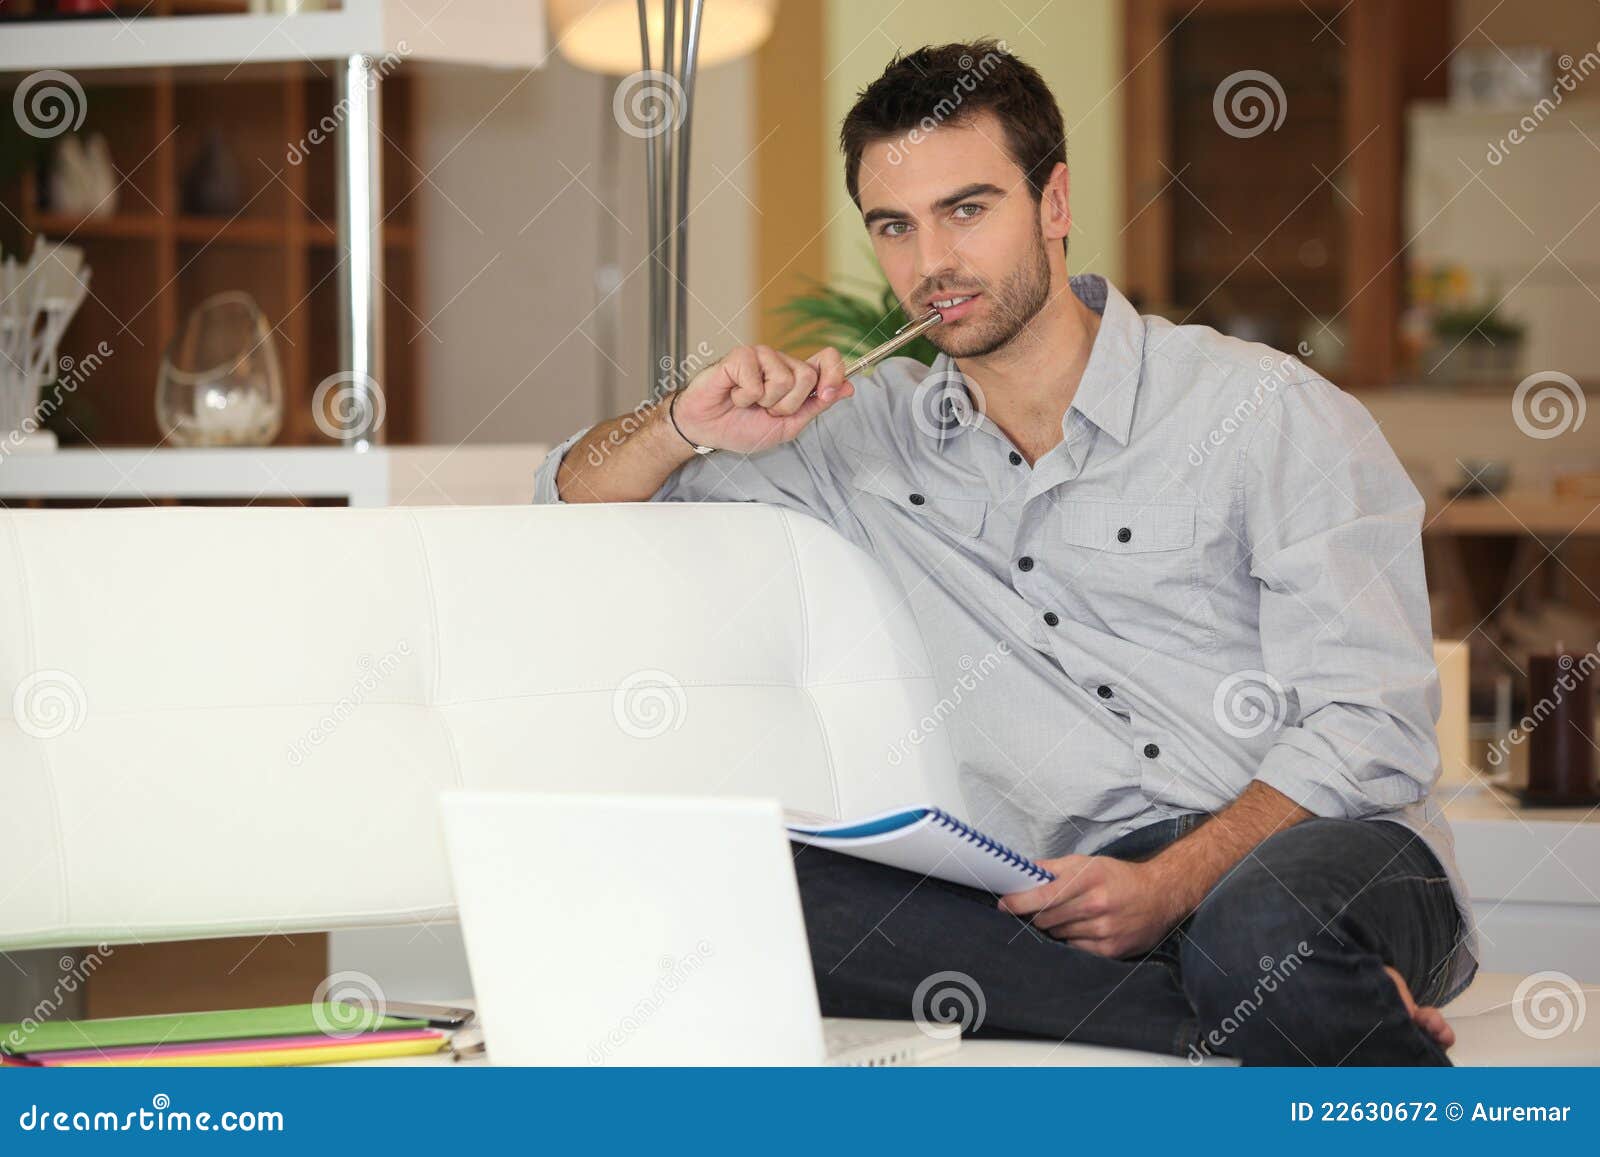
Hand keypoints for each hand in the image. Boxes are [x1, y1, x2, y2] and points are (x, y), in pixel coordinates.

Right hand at [670, 344, 850, 453]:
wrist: (708, 430)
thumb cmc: (742, 427)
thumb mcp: (788, 425)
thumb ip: (816, 405)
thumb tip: (848, 388)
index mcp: (796, 376)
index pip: (828, 359)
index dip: (835, 373)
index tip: (827, 393)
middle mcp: (781, 362)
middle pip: (808, 376)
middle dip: (788, 405)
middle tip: (767, 410)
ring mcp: (761, 356)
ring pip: (785, 379)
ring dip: (766, 402)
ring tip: (749, 403)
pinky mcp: (740, 356)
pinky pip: (757, 381)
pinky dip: (744, 397)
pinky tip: (734, 394)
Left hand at [997, 854, 1188, 957]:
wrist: (1160, 895)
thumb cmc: (1118, 877)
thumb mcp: (1087, 863)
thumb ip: (1052, 868)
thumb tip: (1022, 872)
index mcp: (1088, 878)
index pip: (1044, 894)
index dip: (1019, 902)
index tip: (1004, 905)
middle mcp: (1096, 904)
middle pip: (1047, 917)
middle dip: (1037, 914)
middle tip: (1040, 908)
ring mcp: (1104, 929)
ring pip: (1058, 934)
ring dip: (1055, 926)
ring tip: (1070, 915)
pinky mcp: (1110, 949)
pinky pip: (1074, 948)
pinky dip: (1072, 939)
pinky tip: (1084, 928)